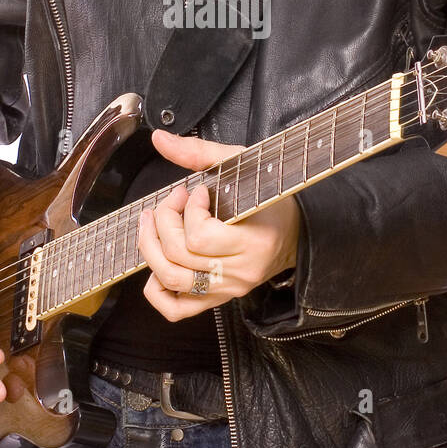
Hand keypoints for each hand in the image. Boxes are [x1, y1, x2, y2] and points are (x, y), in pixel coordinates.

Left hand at [137, 130, 300, 320]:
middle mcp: (239, 271)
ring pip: (172, 280)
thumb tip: (159, 138)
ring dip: (149, 248)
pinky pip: (176, 309)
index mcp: (253, 242)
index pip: (201, 237)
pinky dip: (156, 290)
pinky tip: (157, 263)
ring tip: (151, 223)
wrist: (296, 233)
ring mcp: (226, 288)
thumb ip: (199, 153)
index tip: (195, 192)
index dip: (188, 210)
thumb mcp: (242, 166)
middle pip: (179, 255)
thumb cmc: (270, 198)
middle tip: (171, 201)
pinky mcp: (217, 298)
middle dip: (164, 221)